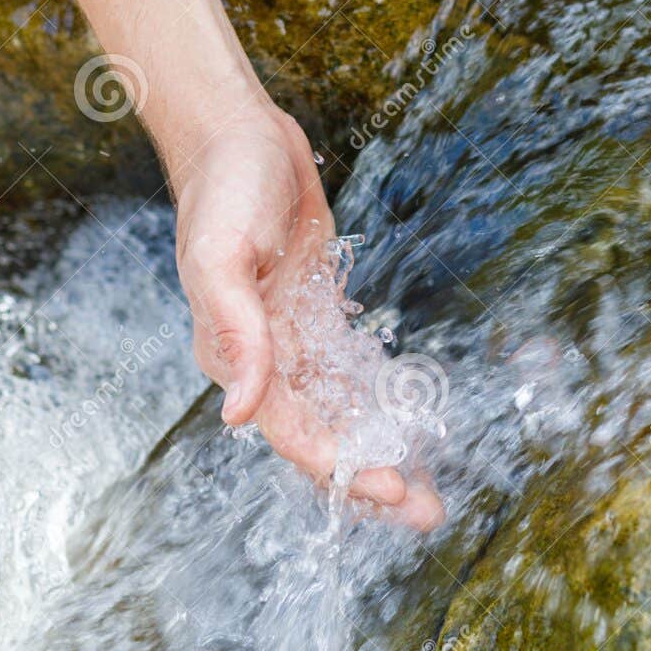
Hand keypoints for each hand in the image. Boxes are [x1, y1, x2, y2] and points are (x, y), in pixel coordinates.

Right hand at [165, 96, 444, 530]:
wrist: (236, 137)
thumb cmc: (224, 190)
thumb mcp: (222, 255)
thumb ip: (235, 334)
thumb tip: (237, 417)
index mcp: (234, 356)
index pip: (291, 432)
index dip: (340, 466)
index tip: (391, 490)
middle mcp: (262, 360)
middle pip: (321, 437)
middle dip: (369, 477)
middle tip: (427, 513)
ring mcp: (290, 340)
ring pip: (338, 414)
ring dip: (377, 450)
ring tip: (428, 485)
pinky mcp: (313, 315)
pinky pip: (348, 375)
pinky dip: (376, 403)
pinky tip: (412, 427)